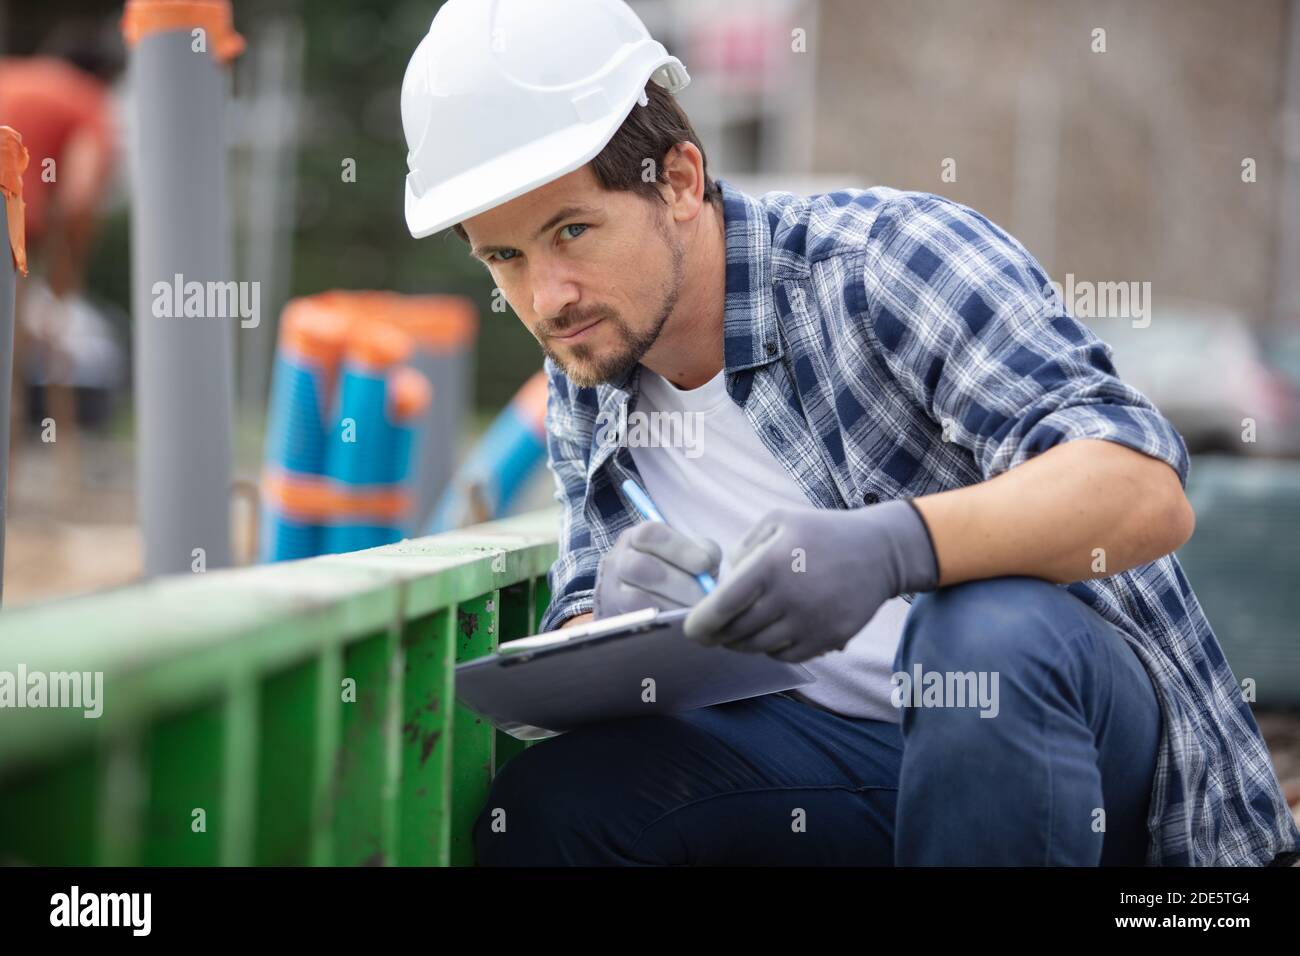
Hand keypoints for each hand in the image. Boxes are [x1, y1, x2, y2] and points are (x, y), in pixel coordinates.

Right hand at [593, 522, 722, 618]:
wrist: (644, 598)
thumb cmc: (676, 570)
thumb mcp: (690, 553)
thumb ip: (703, 552)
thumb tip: (706, 567)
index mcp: (636, 537)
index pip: (651, 534)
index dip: (679, 548)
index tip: (705, 564)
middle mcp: (618, 559)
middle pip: (640, 566)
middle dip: (678, 583)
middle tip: (704, 597)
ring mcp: (612, 590)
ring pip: (635, 597)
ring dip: (672, 605)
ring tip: (696, 612)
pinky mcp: (614, 616)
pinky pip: (636, 621)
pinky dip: (663, 621)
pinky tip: (682, 622)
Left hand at [682, 499, 938, 661]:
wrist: (880, 552)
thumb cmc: (821, 533)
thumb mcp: (778, 521)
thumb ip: (743, 548)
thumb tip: (723, 582)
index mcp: (771, 565)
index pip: (723, 606)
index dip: (700, 624)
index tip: (690, 630)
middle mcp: (790, 598)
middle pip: (737, 632)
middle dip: (719, 634)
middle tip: (713, 631)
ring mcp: (811, 622)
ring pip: (759, 647)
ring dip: (742, 643)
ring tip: (740, 631)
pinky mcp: (829, 639)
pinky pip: (786, 656)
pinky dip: (771, 649)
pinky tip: (771, 633)